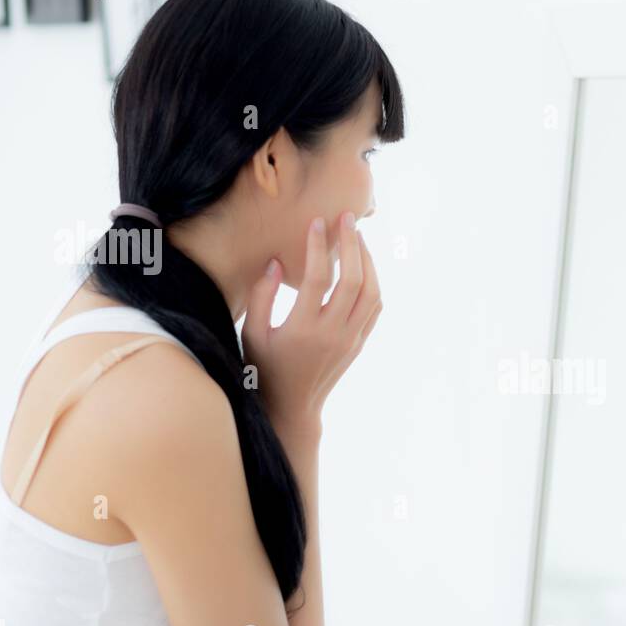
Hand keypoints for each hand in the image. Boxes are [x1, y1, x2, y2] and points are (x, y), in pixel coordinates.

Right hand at [241, 212, 382, 435]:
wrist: (291, 407)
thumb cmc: (264, 369)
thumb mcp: (252, 333)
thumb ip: (261, 297)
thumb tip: (276, 261)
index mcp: (301, 329)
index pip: (317, 279)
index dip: (318, 247)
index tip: (317, 222)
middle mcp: (331, 334)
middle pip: (353, 281)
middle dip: (352, 244)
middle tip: (347, 218)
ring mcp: (350, 340)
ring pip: (371, 293)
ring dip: (368, 261)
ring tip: (357, 237)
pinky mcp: (358, 344)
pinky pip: (374, 308)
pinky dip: (374, 283)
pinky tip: (364, 266)